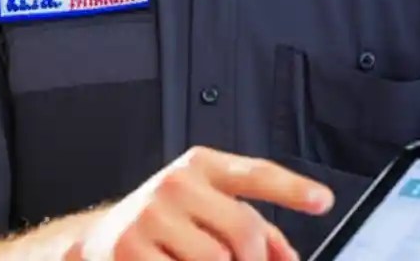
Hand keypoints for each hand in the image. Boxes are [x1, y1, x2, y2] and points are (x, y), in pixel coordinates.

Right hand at [66, 146, 333, 260]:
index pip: (253, 173)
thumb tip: (288, 257)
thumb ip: (253, 229)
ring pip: (217, 260)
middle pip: (244, 230)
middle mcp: (175, 185)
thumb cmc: (160, 228)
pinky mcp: (132, 250)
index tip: (322, 200)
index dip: (291, 188)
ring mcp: (151, 216)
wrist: (97, 243)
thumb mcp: (203, 211)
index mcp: (198, 169)